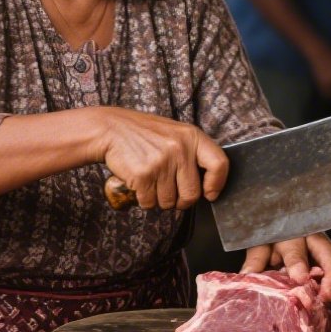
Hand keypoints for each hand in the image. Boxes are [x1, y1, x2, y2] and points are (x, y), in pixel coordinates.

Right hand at [98, 107, 227, 211]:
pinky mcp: (144, 175)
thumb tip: (208, 186)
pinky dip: (143, 199)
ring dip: (159, 199)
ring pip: (169, 202)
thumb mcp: (175, 134)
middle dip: (181, 200)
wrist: (111, 128)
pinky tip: (139, 182)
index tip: (210, 193)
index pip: (219, 164)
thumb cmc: (144, 134)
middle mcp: (180, 149)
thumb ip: (193, 153)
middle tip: (170, 191)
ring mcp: (162, 162)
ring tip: (150, 180)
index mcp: (192, 136)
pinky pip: (149, 203)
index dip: (216, 184)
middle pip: (192, 194)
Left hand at [242, 234, 330, 327]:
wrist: (281, 240)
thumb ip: (256, 259)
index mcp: (301, 238)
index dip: (300, 263)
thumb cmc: (273, 242)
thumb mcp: (262, 246)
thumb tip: (249, 276)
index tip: (299, 278)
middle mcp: (322, 251)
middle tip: (330, 301)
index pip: (301, 249)